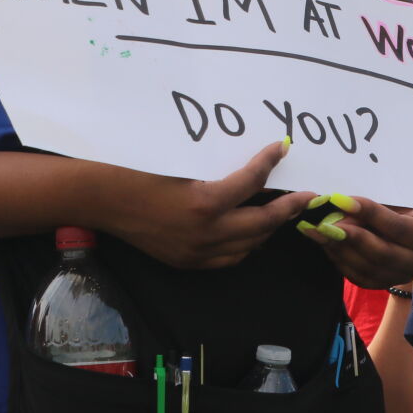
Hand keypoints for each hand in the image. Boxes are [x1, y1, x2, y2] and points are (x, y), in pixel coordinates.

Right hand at [105, 140, 307, 268]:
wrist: (106, 199)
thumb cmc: (141, 172)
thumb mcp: (184, 165)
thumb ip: (219, 171)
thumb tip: (251, 166)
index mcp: (206, 202)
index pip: (252, 181)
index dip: (269, 162)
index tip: (282, 149)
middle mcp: (207, 233)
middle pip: (262, 222)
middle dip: (287, 208)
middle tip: (306, 195)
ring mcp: (198, 252)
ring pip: (250, 244)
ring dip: (268, 227)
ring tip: (281, 211)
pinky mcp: (189, 262)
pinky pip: (229, 257)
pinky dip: (246, 243)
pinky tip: (249, 229)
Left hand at [295, 194, 412, 287]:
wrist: (408, 233)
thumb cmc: (401, 210)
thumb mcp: (396, 203)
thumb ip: (374, 206)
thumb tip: (342, 204)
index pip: (397, 227)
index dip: (369, 214)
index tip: (342, 200)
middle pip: (382, 253)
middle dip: (351, 236)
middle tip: (326, 221)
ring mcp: (401, 277)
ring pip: (367, 268)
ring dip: (340, 248)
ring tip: (319, 231)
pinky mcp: (382, 284)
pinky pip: (358, 277)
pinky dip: (340, 260)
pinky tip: (326, 244)